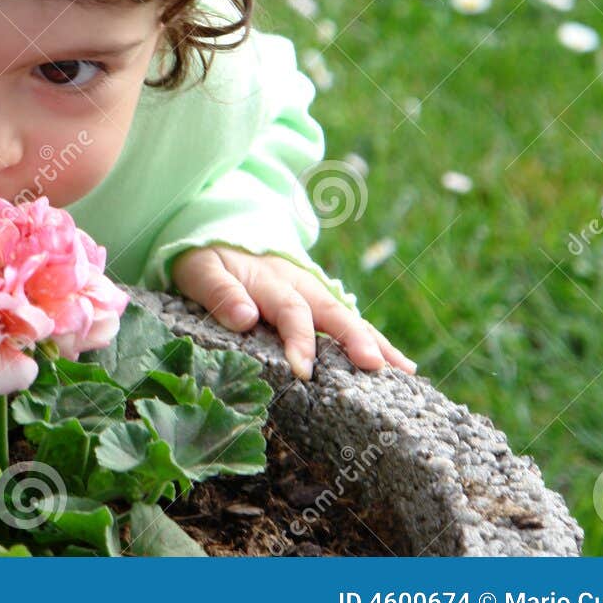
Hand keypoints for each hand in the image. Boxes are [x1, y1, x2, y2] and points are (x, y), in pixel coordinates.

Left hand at [169, 244, 416, 381]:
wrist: (216, 231)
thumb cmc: (205, 258)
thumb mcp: (200, 270)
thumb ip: (220, 292)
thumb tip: (244, 319)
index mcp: (268, 278)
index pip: (290, 311)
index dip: (299, 340)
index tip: (304, 371)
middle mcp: (298, 284)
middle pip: (331, 311)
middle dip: (354, 339)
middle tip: (374, 367)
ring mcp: (312, 291)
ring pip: (348, 316)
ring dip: (375, 342)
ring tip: (402, 370)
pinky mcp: (319, 302)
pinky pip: (349, 321)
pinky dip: (374, 340)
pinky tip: (399, 365)